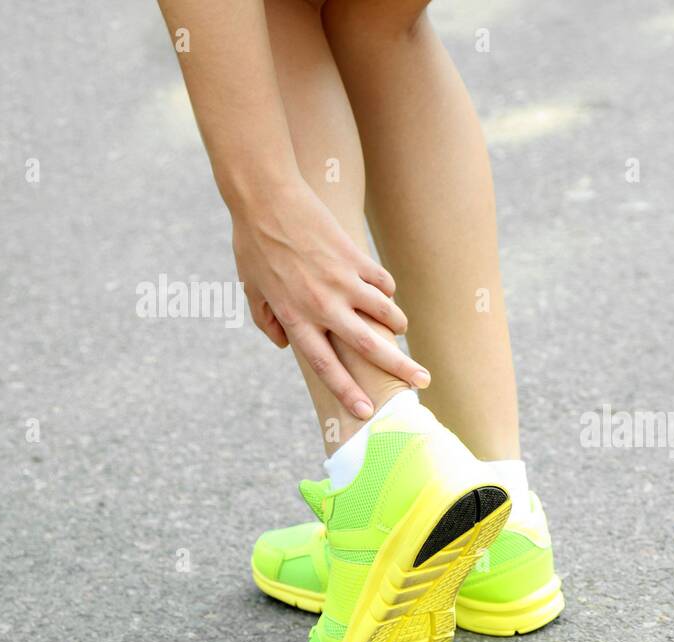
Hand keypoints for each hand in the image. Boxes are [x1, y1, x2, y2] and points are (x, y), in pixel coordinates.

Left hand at [232, 177, 427, 417]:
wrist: (266, 198)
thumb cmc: (254, 245)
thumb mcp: (251, 288)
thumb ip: (266, 321)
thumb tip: (285, 345)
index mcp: (296, 318)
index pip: (326, 366)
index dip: (348, 392)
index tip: (367, 412)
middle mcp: (323, 305)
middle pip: (369, 347)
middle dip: (399, 368)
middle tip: (423, 382)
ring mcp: (342, 280)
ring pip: (385, 313)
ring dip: (398, 325)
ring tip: (401, 330)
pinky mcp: (355, 258)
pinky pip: (383, 283)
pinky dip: (387, 291)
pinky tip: (384, 292)